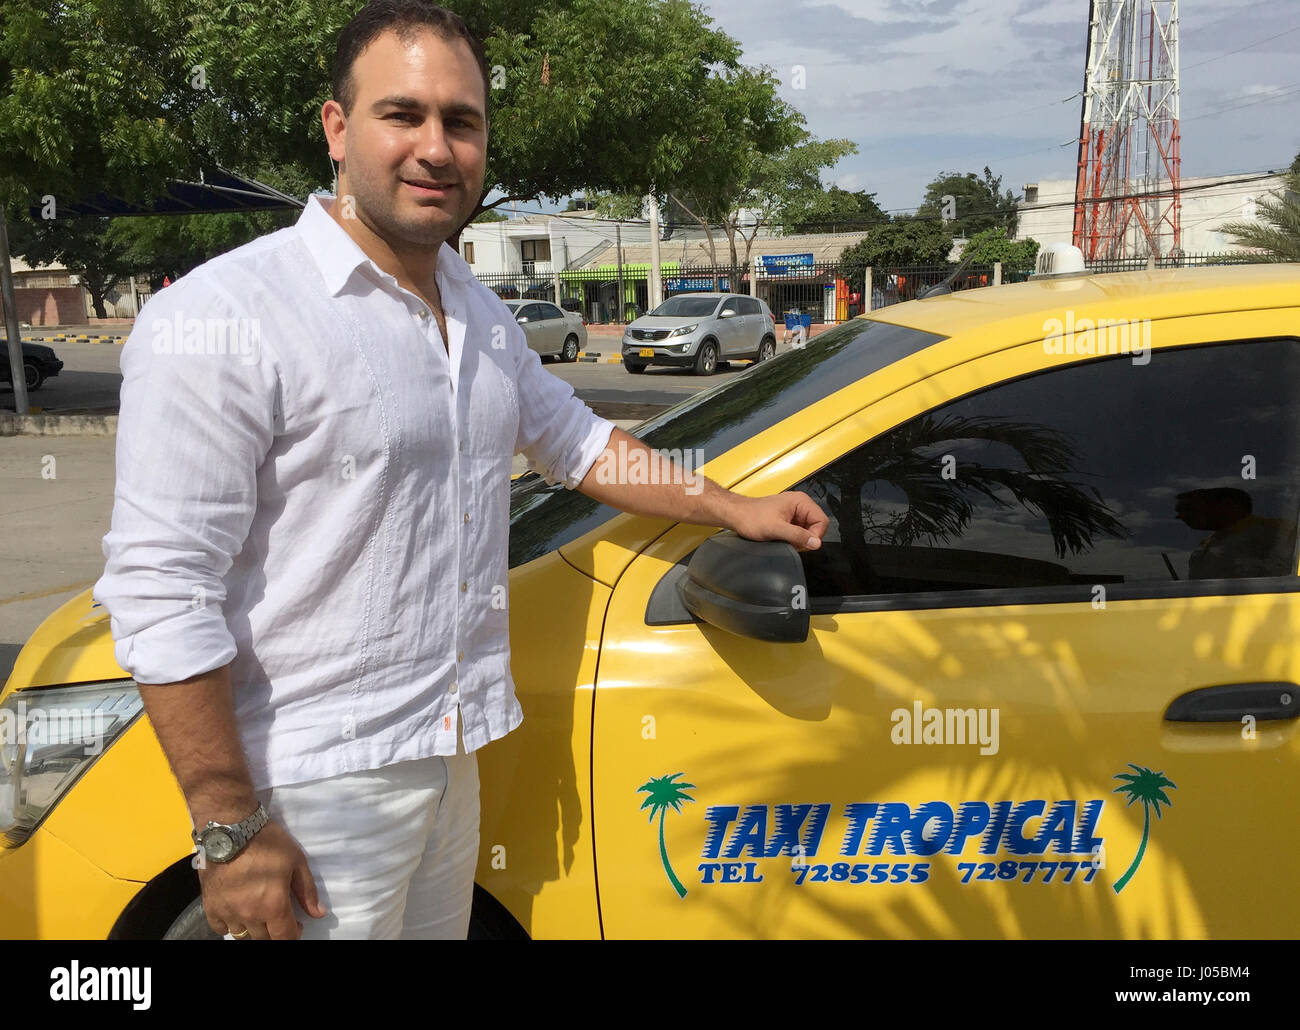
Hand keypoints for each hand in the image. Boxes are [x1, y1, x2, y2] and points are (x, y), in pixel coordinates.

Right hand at [199, 820, 326, 939]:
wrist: (231, 830)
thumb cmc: (268, 842)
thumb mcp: (296, 861)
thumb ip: (307, 891)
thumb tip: (318, 914)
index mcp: (273, 906)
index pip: (284, 937)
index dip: (293, 935)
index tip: (297, 925)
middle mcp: (249, 915)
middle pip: (263, 938)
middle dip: (274, 932)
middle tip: (279, 917)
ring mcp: (227, 912)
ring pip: (242, 935)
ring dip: (254, 930)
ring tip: (259, 914)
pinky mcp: (210, 906)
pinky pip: (221, 928)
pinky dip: (230, 925)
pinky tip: (237, 912)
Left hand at [728, 491, 828, 551]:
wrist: (737, 515)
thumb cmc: (751, 517)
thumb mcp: (776, 529)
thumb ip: (797, 536)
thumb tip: (815, 542)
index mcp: (801, 501)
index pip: (822, 521)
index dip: (815, 535)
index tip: (804, 543)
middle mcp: (799, 504)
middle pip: (816, 527)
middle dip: (805, 538)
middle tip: (791, 542)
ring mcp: (794, 512)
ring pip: (807, 531)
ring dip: (798, 539)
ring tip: (783, 538)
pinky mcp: (788, 519)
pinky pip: (798, 532)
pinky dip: (792, 538)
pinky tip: (781, 538)